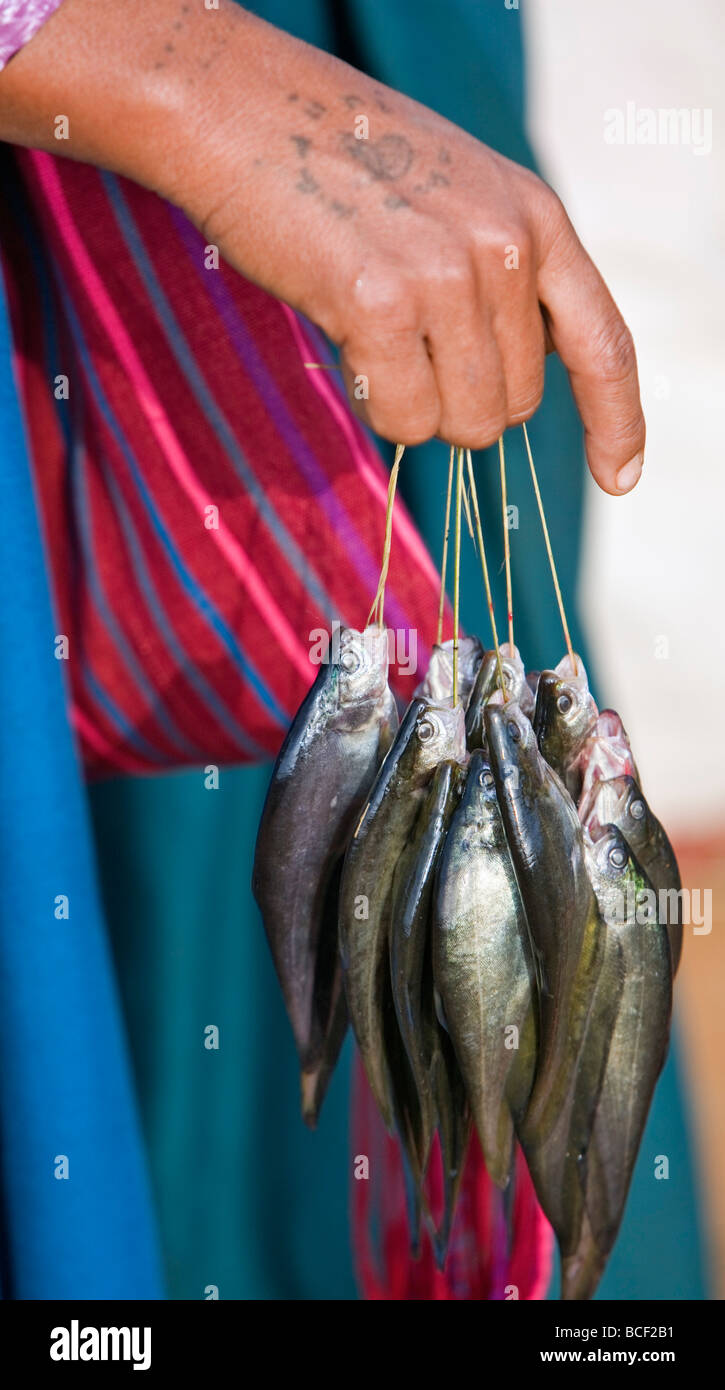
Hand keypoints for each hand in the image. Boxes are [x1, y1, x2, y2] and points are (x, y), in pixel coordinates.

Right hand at [0, 0, 644, 492]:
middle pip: (515, 406)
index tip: (619, 476)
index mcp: (535, 218)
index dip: (615, 421)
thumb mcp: (459, 199)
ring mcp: (449, 275)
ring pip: (466, 423)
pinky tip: (347, 341)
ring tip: (374, 334)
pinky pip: (405, 418)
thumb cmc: (343, 164)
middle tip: (404, 340)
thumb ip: (502, 279)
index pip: (602, 343)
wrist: (247, 110)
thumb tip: (509, 387)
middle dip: (462, 398)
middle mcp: (508, 248)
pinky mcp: (383, 303)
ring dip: (418, 406)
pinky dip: (377, 406)